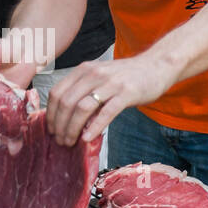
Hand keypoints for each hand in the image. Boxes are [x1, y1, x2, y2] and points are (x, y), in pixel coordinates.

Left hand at [45, 54, 176, 145]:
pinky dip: (94, 127)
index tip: (52, 129)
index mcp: (84, 70)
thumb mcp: (101, 77)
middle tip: (59, 140)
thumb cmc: (128, 76)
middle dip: (59, 125)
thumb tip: (69, 117)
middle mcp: (94, 73)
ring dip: (72, 128)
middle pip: (66, 102)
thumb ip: (86, 91)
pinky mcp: (126, 93)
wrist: (157, 66)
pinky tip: (88, 138)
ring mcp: (110, 83)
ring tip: (71, 142)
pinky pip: (105, 112)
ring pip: (82, 108)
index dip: (51, 114)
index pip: (57, 92)